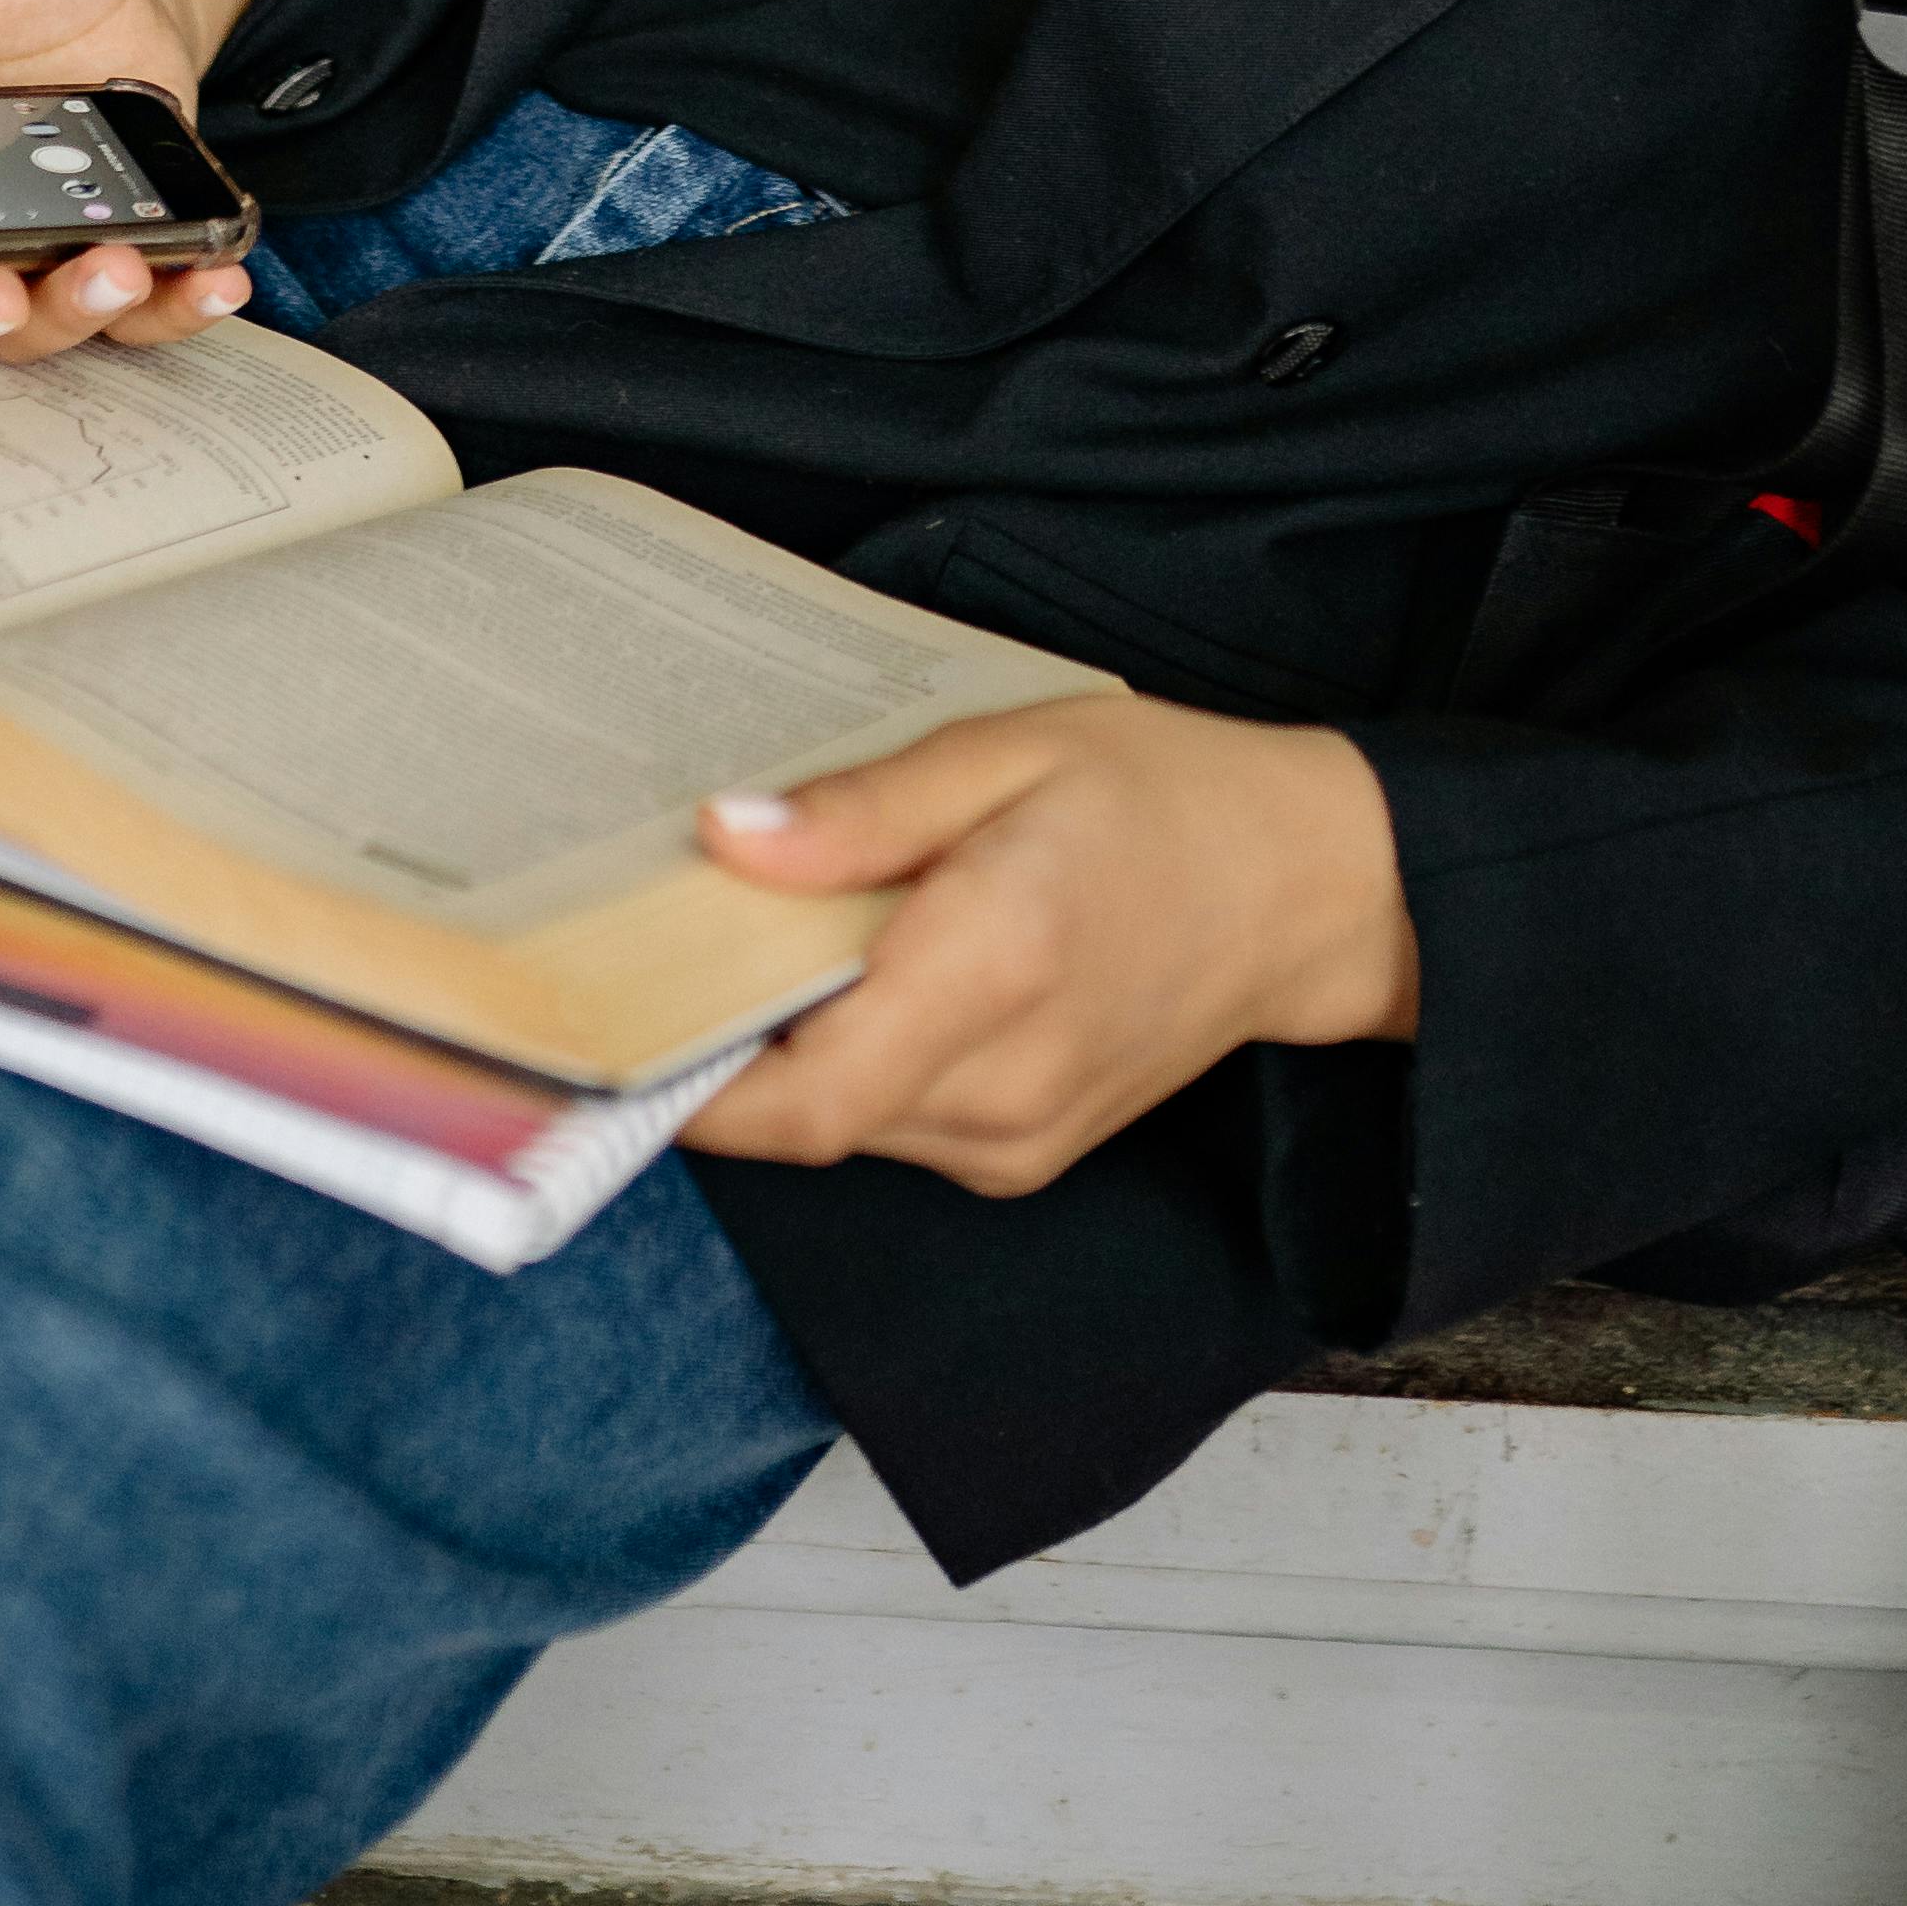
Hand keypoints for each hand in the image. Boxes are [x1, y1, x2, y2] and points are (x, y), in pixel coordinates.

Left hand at [687, 693, 1418, 1194]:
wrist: (1305, 888)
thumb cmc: (1161, 795)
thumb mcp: (1007, 752)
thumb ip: (863, 809)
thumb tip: (724, 839)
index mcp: (997, 966)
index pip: (804, 1096)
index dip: (688, 1087)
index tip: (601, 1030)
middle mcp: (1003, 1084)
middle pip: (805, 1116)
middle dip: (724, 1045)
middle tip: (650, 949)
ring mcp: (1019, 1138)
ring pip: (845, 1126)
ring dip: (791, 1054)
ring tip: (761, 943)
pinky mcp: (1025, 1153)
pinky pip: (897, 1125)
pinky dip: (853, 1063)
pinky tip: (855, 975)